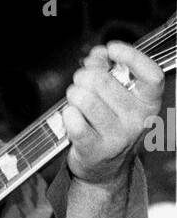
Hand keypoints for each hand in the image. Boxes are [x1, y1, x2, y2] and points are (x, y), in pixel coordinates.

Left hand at [64, 40, 163, 182]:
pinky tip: (70, 115)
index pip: (151, 74)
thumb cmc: (110, 125)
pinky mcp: (95, 149)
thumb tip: (97, 55)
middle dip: (84, 76)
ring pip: (84, 98)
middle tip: (81, 83)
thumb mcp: (118, 97)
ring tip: (76, 101)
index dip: (131, 56)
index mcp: (149, 103)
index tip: (111, 48)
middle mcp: (138, 120)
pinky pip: (73, 120)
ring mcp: (118, 137)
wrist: (105, 168)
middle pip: (102, 80)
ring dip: (73, 94)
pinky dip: (66, 113)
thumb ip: (109, 70)